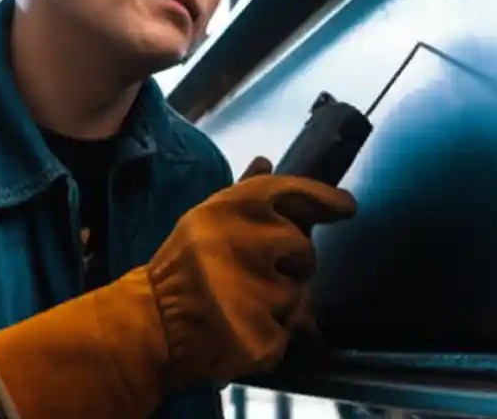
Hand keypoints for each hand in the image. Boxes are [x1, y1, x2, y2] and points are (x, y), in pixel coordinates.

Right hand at [0, 156, 354, 418]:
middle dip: (290, 264)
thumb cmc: (181, 269)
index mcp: (231, 210)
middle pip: (303, 249)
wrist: (149, 326)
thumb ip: (242, 194)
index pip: (292, 191)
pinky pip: (289, 333)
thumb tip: (266, 161)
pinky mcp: (260, 335)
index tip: (346, 206)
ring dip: (278, 302)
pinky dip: (270, 335)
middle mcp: (245, 244)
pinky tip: (240, 328)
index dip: (324, 197)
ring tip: (239, 303)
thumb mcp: (205, 221)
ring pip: (298, 294)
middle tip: (255, 274)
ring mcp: (254, 292)